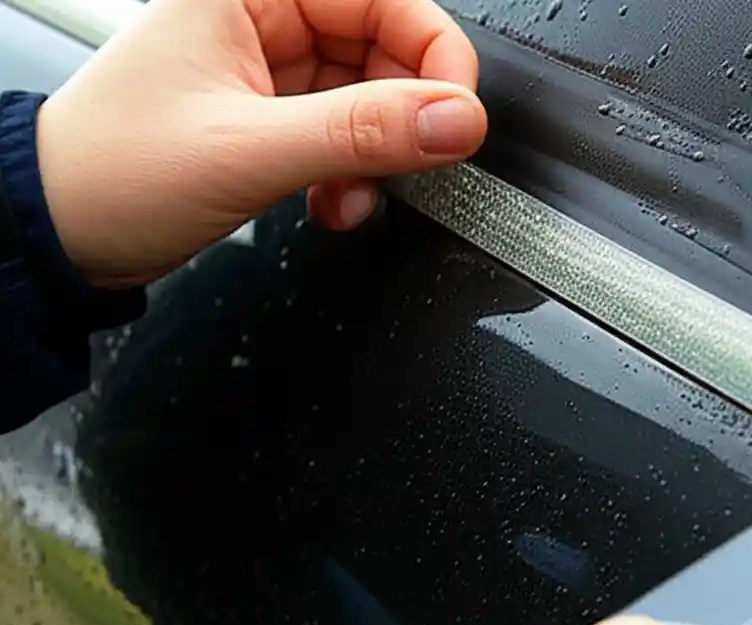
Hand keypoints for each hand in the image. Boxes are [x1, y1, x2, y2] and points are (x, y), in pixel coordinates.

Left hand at [36, 0, 487, 288]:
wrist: (55, 234)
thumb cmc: (107, 172)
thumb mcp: (249, 150)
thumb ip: (362, 132)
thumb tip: (454, 119)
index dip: (433, 54)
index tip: (453, 115)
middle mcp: (262, 20)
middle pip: (386, 48)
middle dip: (402, 118)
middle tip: (405, 163)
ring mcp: (269, 72)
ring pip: (372, 99)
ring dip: (377, 158)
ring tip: (351, 195)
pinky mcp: (273, 120)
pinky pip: (347, 136)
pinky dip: (354, 175)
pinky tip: (332, 203)